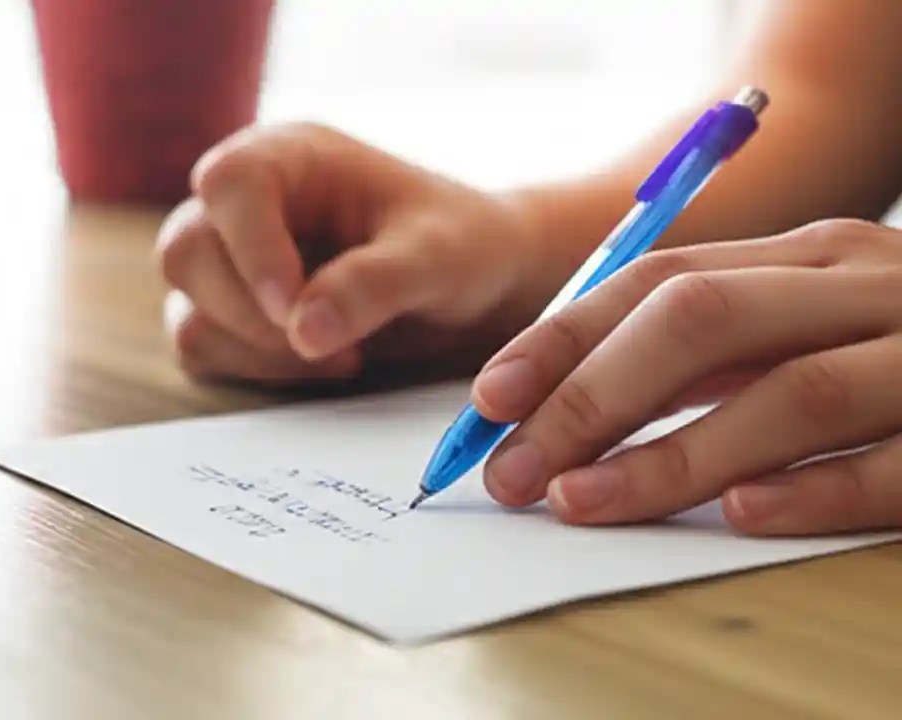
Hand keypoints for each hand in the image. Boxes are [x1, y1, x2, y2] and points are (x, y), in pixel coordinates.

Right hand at [157, 123, 546, 382]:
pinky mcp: (232, 310)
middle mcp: (250, 202)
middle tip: (325, 342)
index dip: (250, 247)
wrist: (479, 282)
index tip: (293, 306)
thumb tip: (302, 330)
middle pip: (186, 251)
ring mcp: (234, 256)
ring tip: (340, 353)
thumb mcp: (436, 259)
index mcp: (292, 157)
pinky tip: (320, 362)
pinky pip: (201, 346)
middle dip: (248, 313)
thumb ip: (373, 285)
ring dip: (254, 348)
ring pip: (187, 305)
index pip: (228, 183)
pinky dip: (252, 369)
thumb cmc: (462, 247)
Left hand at [470, 219, 901, 535]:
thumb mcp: (806, 313)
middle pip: (703, 322)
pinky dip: (814, 491)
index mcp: (806, 256)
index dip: (565, 337)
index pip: (659, 280)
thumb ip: (711, 343)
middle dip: (591, 396)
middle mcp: (863, 287)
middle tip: (511, 471)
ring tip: (582, 501)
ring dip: (672, 453)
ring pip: (789, 393)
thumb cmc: (896, 342)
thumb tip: (569, 394)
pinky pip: (897, 460)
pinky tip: (737, 517)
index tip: (487, 399)